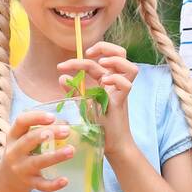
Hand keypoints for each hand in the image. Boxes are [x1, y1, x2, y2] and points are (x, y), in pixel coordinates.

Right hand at [0, 109, 76, 191]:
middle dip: (48, 133)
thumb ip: (41, 131)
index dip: (36, 117)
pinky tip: (65, 180)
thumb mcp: (24, 140)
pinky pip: (41, 184)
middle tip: (67, 131)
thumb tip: (67, 124)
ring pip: (37, 162)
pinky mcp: (28, 182)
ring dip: (55, 156)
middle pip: (29, 140)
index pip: (20, 122)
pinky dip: (53, 184)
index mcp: (14, 136)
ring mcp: (20, 168)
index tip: (52, 117)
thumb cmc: (22, 153)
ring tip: (71, 150)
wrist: (7, 180)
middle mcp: (14, 151)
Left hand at [57, 41, 139, 156]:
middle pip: (121, 54)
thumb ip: (74, 90)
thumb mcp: (82, 104)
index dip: (78, 59)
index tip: (62, 66)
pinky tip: (105, 82)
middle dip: (105, 47)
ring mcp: (121, 92)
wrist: (111, 144)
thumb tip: (61, 77)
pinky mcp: (122, 102)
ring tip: (102, 64)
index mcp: (106, 81)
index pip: (97, 61)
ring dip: (115, 60)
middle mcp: (116, 83)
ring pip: (130, 67)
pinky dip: (116, 79)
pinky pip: (127, 85)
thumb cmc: (98, 126)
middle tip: (89, 53)